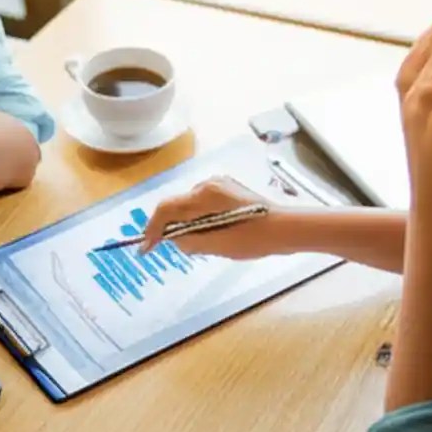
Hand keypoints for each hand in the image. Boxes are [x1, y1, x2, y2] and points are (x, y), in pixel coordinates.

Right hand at [140, 176, 283, 258]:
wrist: (286, 228)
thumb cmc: (253, 238)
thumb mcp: (217, 245)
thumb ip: (190, 241)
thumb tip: (173, 239)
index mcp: (204, 194)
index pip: (166, 208)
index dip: (152, 228)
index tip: (145, 247)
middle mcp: (208, 184)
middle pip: (177, 206)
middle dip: (172, 227)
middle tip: (175, 248)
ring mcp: (219, 184)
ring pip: (190, 206)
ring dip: (188, 224)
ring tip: (201, 243)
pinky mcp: (228, 190)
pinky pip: (203, 204)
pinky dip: (200, 219)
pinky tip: (212, 233)